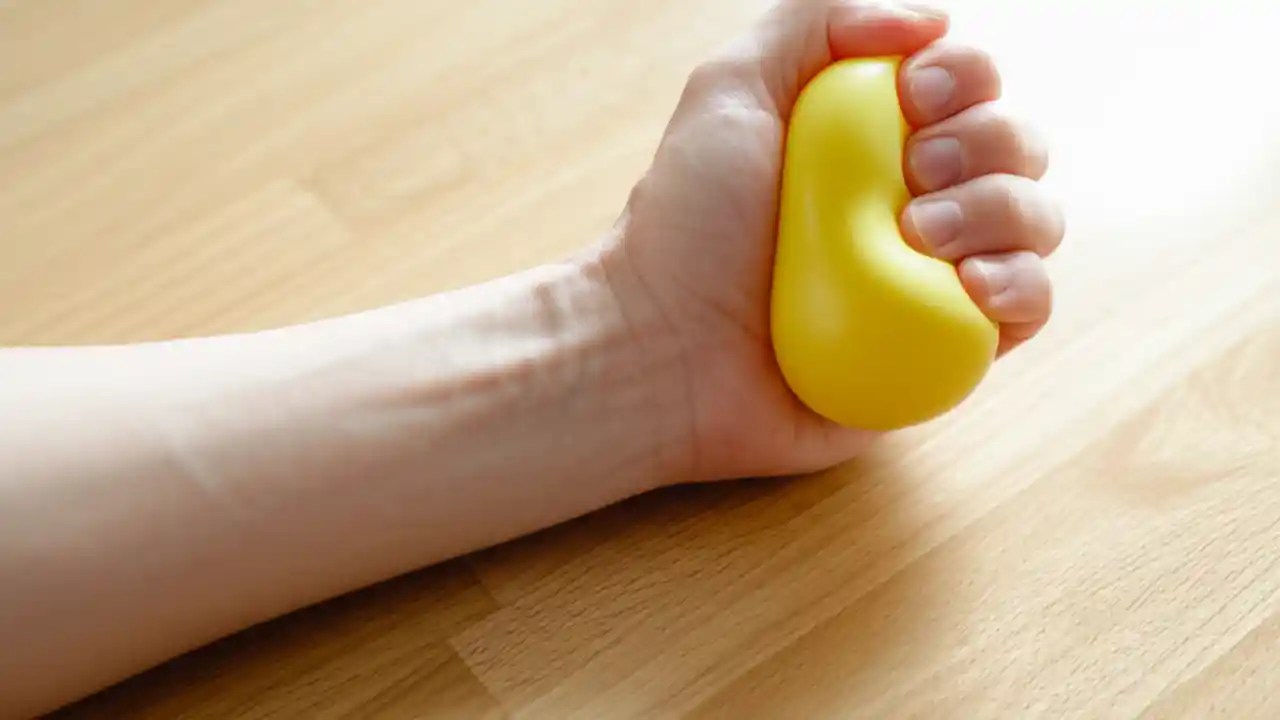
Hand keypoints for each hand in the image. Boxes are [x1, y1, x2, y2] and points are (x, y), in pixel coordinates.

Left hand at [598, 0, 1064, 481]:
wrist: (664, 352)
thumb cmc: (685, 229)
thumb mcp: (729, 89)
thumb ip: (814, 20)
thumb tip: (929, 21)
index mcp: (870, 142)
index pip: (968, 86)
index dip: (964, 78)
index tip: (914, 97)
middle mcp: (911, 203)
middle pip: (1015, 146)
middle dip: (984, 142)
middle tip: (912, 174)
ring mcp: (931, 280)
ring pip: (1034, 221)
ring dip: (1001, 209)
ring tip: (920, 233)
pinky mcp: (943, 353)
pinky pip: (1028, 310)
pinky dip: (1019, 285)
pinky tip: (969, 284)